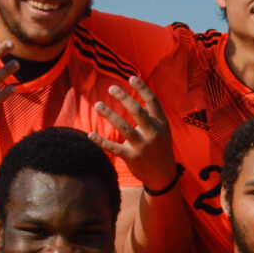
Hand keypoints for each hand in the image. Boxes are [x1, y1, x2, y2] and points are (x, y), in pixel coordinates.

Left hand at [91, 73, 173, 187]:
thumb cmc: (159, 147)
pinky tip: (90, 134)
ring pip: (124, 128)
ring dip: (110, 115)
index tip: (130, 77)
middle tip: (112, 88)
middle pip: (138, 112)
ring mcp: (142, 146)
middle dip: (124, 99)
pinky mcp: (132, 157)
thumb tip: (138, 94)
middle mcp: (153, 133)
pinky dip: (101, 141)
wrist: (163, 175)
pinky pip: (114, 148)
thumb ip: (151, 115)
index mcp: (161, 124)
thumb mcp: (162, 130)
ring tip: (98, 104)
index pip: (153, 102)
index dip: (142, 89)